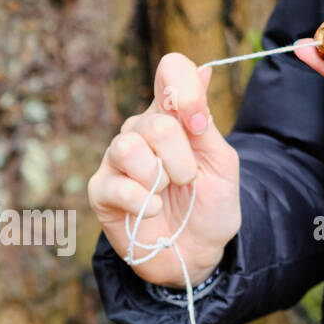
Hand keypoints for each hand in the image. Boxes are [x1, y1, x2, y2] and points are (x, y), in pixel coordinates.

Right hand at [87, 53, 241, 287]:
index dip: (184, 88)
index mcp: (171, 115)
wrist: (196, 253)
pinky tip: (152, 211)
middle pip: (156, 122)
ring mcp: (116, 160)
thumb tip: (204, 71)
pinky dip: (143, 202)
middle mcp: (140, 130)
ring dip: (158, 178)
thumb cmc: (209, 206)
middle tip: (187, 181)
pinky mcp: (101, 191)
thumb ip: (206, 123)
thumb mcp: (222, 164)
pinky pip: (118, 185)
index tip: (198, 124)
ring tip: (165, 195)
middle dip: (182, 160)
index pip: (170, 70)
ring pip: (129, 147)